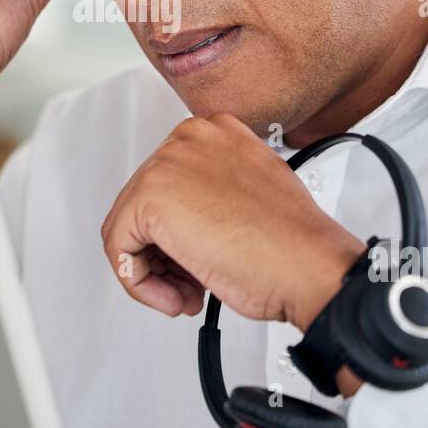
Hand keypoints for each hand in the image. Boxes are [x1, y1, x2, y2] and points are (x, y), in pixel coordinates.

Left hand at [101, 114, 367, 335]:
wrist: (309, 265)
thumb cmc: (292, 244)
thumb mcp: (249, 194)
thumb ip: (213, 191)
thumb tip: (186, 217)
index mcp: (215, 131)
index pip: (169, 184)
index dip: (179, 232)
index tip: (199, 256)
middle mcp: (189, 138)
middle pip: (145, 206)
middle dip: (165, 255)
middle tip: (193, 284)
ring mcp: (166, 164)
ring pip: (128, 227)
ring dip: (156, 272)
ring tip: (189, 293)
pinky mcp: (149, 198)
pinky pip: (119, 248)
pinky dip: (141, 283)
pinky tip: (178, 296)